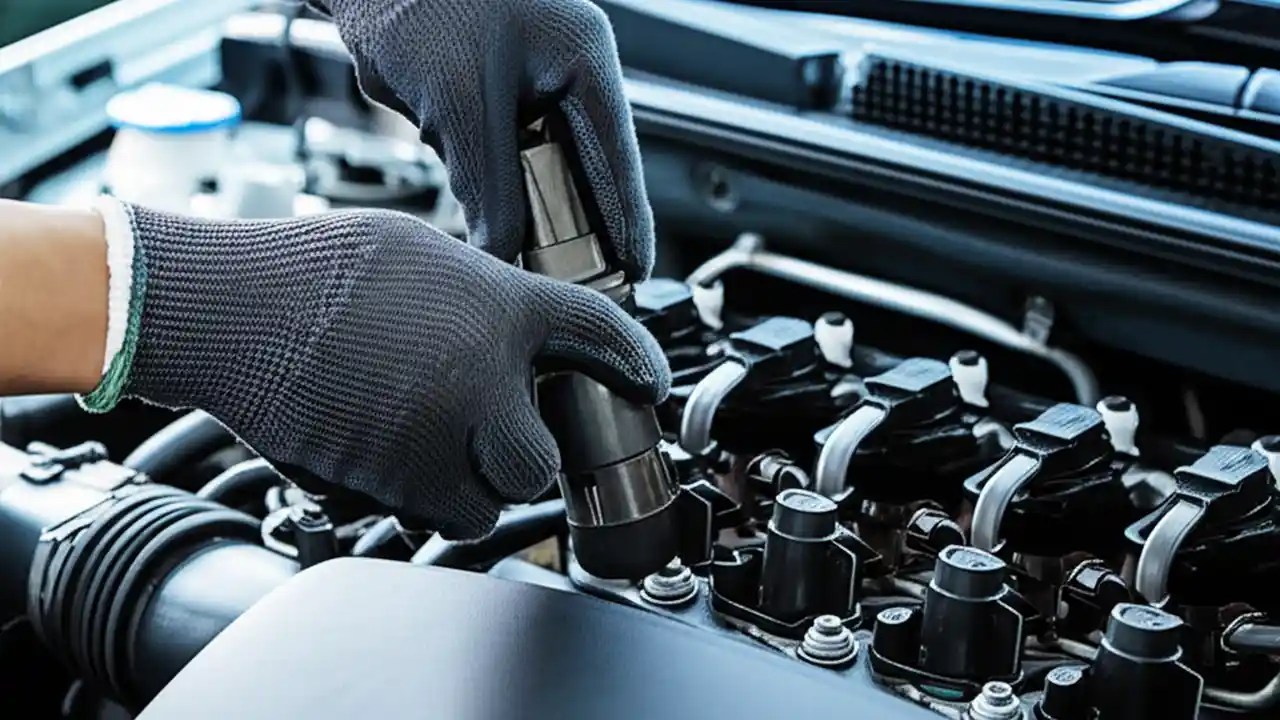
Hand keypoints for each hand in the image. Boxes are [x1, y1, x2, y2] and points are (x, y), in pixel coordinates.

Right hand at [84, 200, 669, 537]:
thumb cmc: (315, 268)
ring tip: (444, 448)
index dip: (637, 365)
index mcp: (500, 309)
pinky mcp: (382, 482)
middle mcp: (479, 382)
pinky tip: (400, 459)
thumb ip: (483, 294)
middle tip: (506, 434)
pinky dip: (426, 500)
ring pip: (489, 505)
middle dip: (527, 457)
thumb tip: (516, 322)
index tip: (646, 383)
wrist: (229, 308)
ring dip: (478, 487)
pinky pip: (429, 517)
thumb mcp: (424, 252)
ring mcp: (431, 440)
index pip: (603, 340)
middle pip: (543, 461)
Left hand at [317, 0, 654, 280]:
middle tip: (585, 281)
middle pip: (583, 168)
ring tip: (539, 266)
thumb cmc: (420, 5)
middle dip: (579, 225)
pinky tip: (491, 227)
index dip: (628, 219)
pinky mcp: (479, 99)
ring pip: (536, 170)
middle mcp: (559, 73)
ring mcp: (519, 86)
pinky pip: (496, 161)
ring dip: (530, 213)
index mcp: (582, 59)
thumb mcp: (463, 108)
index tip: (634, 270)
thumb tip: (502, 255)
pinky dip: (491, 192)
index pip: (618, 156)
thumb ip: (489, 187)